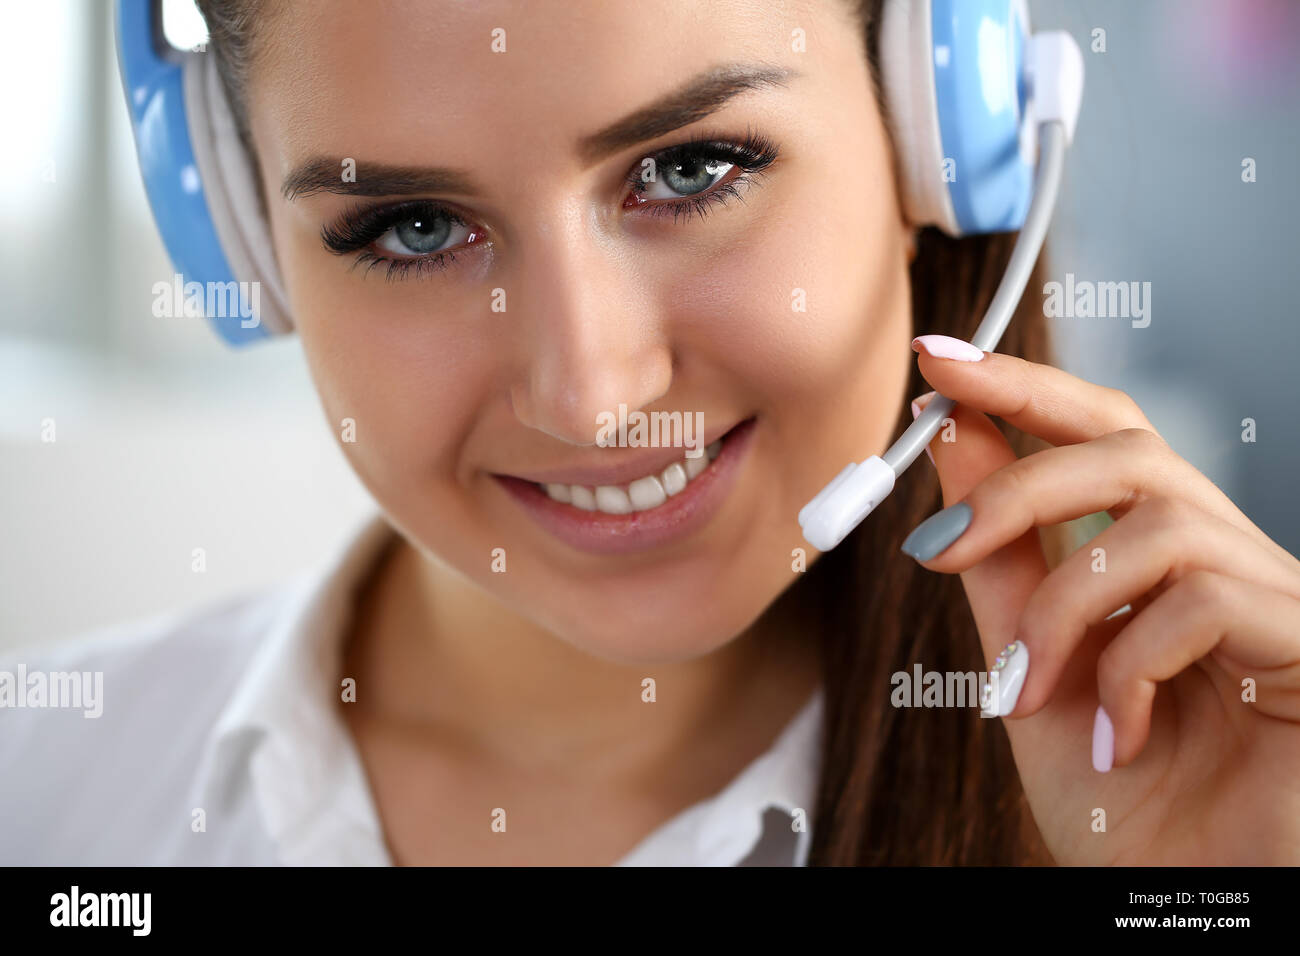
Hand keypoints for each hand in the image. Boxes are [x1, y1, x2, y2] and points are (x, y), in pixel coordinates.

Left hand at [904, 333, 1299, 864]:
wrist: (1197, 899)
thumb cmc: (1121, 796)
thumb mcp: (1030, 666)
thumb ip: (999, 560)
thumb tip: (953, 441)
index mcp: (1155, 558)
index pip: (1097, 433)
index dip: (1020, 385)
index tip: (936, 359)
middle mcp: (1221, 557)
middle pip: (1125, 449)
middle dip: (1016, 485)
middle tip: (936, 549)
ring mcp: (1271, 596)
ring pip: (1154, 525)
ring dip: (1059, 610)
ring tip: (1025, 694)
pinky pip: (1199, 602)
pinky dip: (1127, 669)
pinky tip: (1117, 736)